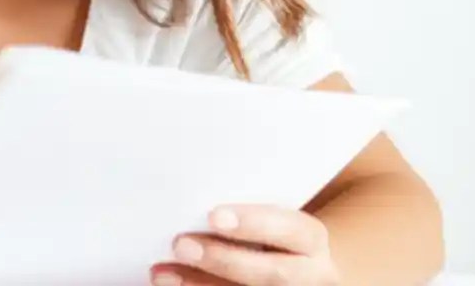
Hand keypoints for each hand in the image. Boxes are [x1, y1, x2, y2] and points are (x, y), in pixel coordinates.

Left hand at [150, 205, 339, 285]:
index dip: (252, 223)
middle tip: (181, 244)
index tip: (213, 215)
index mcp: (311, 240)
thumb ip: (243, 211)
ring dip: (200, 285)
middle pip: (273, 273)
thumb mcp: (272, 218)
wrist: (298, 271)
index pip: (290, 229)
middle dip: (223, 260)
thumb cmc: (271, 235)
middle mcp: (311, 275)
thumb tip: (191, 198)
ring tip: (163, 273)